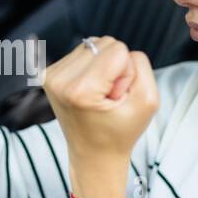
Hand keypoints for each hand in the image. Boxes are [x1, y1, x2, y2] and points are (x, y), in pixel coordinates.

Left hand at [41, 36, 158, 165]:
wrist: (94, 154)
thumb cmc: (120, 132)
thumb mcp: (148, 101)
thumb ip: (141, 65)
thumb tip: (119, 49)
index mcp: (81, 90)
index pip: (119, 50)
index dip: (127, 73)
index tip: (117, 98)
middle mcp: (60, 80)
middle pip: (104, 43)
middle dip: (114, 68)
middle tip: (108, 97)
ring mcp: (51, 76)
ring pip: (93, 45)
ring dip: (102, 67)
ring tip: (98, 95)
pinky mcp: (49, 73)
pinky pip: (82, 52)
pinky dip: (91, 68)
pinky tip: (88, 91)